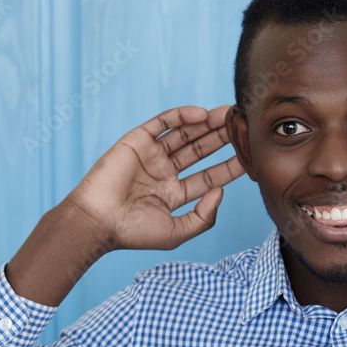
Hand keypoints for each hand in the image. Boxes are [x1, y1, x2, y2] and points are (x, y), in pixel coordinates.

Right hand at [63, 105, 245, 250]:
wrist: (97, 221)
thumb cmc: (133, 232)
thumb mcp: (178, 232)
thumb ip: (204, 217)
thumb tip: (221, 191)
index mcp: (174, 194)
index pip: (209, 176)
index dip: (229, 167)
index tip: (249, 156)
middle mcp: (165, 173)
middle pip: (200, 151)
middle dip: (222, 139)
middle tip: (242, 126)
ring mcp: (151, 156)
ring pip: (185, 134)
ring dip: (207, 124)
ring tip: (228, 114)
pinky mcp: (137, 141)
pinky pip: (163, 123)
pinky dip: (181, 116)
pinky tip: (202, 114)